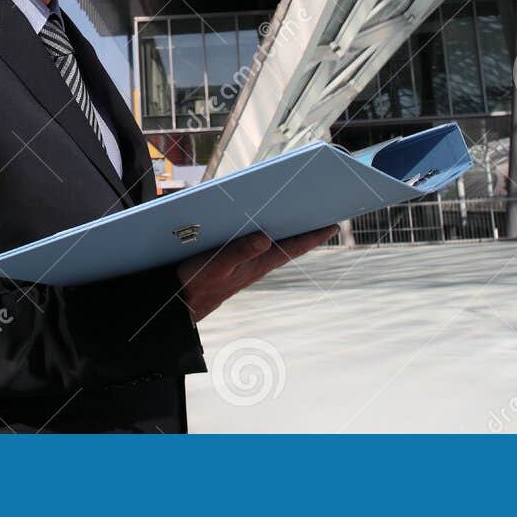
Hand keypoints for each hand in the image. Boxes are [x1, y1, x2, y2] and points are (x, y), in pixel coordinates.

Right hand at [174, 225, 337, 322]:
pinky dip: (264, 231)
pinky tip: (262, 223)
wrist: (182, 302)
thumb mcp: (218, 265)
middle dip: (305, 230)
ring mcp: (248, 263)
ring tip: (299, 215)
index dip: (314, 236)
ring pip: (274, 244)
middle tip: (323, 214)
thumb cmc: (199, 284)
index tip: (333, 225)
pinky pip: (256, 243)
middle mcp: (258, 263)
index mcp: (259, 263)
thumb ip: (240, 251)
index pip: (294, 248)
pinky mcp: (235, 261)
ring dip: (287, 230)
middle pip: (289, 244)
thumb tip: (266, 237)